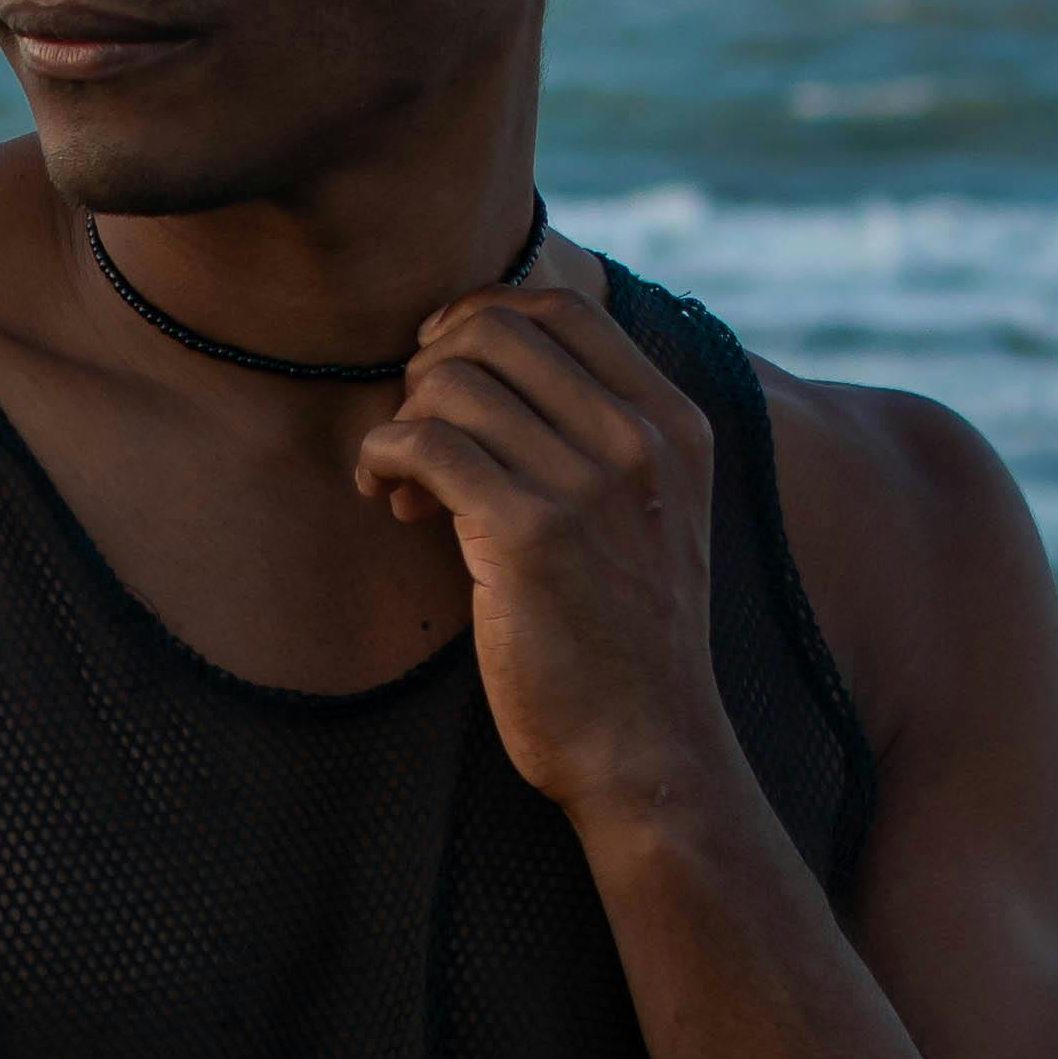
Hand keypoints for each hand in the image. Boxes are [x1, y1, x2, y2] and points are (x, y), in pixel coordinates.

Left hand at [354, 279, 737, 827]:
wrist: (647, 749)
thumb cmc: (625, 642)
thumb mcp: (645, 519)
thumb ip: (595, 441)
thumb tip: (472, 368)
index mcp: (675, 426)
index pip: (564, 309)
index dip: (481, 317)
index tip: (442, 368)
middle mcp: (640, 441)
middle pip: (498, 330)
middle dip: (432, 368)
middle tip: (417, 435)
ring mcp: (589, 484)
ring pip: (453, 381)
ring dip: (403, 419)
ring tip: (403, 487)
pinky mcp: (530, 536)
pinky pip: (424, 443)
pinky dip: (383, 457)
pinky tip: (385, 499)